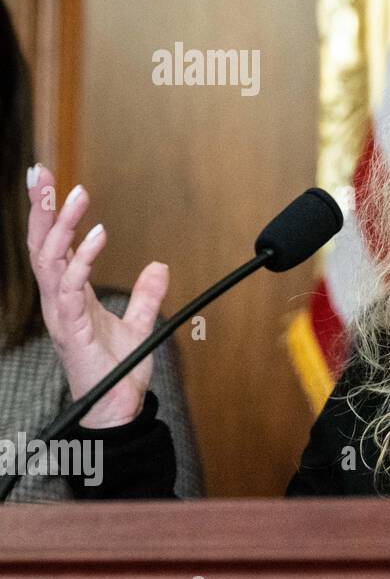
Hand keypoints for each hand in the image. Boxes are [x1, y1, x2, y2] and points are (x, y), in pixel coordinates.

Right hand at [25, 164, 170, 427]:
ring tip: (74, 196)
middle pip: (40, 245)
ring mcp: (61, 312)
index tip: (49, 181)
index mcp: (67, 294)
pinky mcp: (71, 327)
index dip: (47, 213)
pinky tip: (97, 235)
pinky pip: (70, 286)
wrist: (118, 406)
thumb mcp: (139, 323)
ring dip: (59, 226)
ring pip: (49, 260)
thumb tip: (160, 266)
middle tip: (41, 173)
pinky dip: (82, 259)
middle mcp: (57, 299)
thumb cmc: (117, 369)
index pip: (51, 245)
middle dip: (39, 208)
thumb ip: (146, 294)